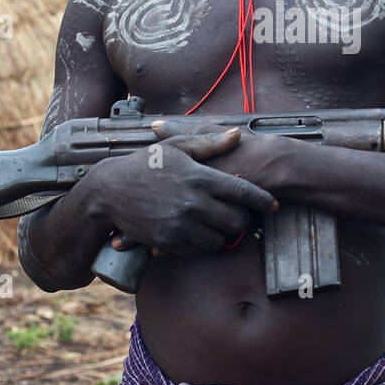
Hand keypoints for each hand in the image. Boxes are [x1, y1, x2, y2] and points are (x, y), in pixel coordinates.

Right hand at [92, 124, 278, 257]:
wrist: (110, 191)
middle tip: (240, 213)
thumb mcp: (177, 147)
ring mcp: (181, 226)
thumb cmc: (146, 163)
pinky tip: (200, 231)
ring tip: (219, 222)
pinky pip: (199, 250)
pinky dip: (204, 243)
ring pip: (220, 239)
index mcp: (199, 178)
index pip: (243, 192)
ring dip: (223, 233)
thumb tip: (238, 135)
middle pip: (237, 221)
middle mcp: (193, 204)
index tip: (274, 204)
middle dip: (242, 218)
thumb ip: (210, 143)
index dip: (263, 200)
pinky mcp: (169, 242)